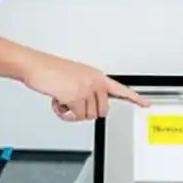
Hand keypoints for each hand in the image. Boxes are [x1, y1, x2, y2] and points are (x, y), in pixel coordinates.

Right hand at [22, 53, 149, 120]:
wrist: (35, 65)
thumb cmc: (50, 70)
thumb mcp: (75, 77)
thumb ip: (87, 89)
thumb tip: (89, 107)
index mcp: (97, 76)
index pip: (120, 88)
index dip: (135, 98)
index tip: (146, 104)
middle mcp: (94, 82)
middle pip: (102, 110)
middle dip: (87, 112)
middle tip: (72, 103)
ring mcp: (86, 89)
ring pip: (87, 116)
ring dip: (73, 112)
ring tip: (62, 98)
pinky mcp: (76, 97)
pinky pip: (75, 116)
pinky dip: (64, 114)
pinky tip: (58, 102)